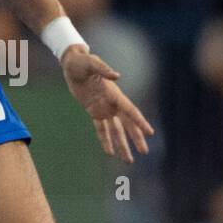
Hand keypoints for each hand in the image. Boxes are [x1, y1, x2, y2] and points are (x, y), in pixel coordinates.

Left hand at [61, 46, 154, 160]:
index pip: (130, 111)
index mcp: (114, 94)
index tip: (150, 133)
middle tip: (145, 152)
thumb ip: (103, 69)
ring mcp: (104, 109)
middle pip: (127, 124)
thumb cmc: (82, 61)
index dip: (140, 122)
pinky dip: (105, 140)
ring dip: (122, 145)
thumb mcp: (91, 63)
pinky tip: (110, 153)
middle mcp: (112, 103)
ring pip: (116, 131)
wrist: (72, 64)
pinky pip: (101, 129)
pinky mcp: (94, 111)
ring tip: (128, 160)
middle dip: (136, 138)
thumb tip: (117, 76)